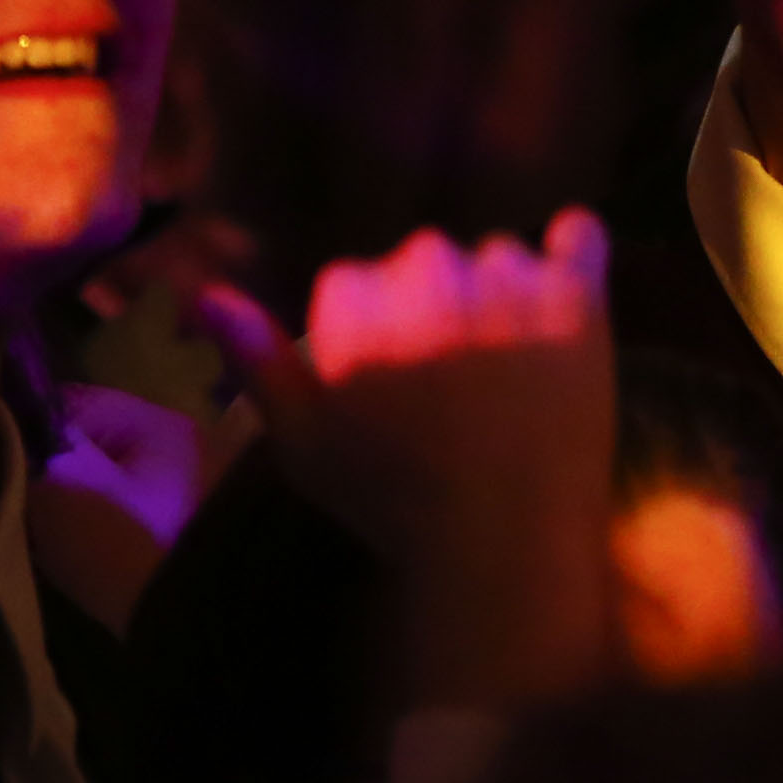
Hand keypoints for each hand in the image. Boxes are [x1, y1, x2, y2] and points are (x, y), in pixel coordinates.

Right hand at [196, 212, 616, 705]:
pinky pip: (579, 239)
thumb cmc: (391, 504)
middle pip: (426, 260)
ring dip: (502, 294)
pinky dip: (574, 251)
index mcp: (355, 303)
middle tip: (458, 384)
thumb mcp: (302, 442)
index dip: (374, 330)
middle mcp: (426, 272)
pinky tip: (569, 283)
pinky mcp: (576, 299)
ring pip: (499, 257)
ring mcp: (505, 281)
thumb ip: (256, 359)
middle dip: (436, 306)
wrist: (501, 543)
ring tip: (511, 372)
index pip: (355, 281)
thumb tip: (202, 291)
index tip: (396, 383)